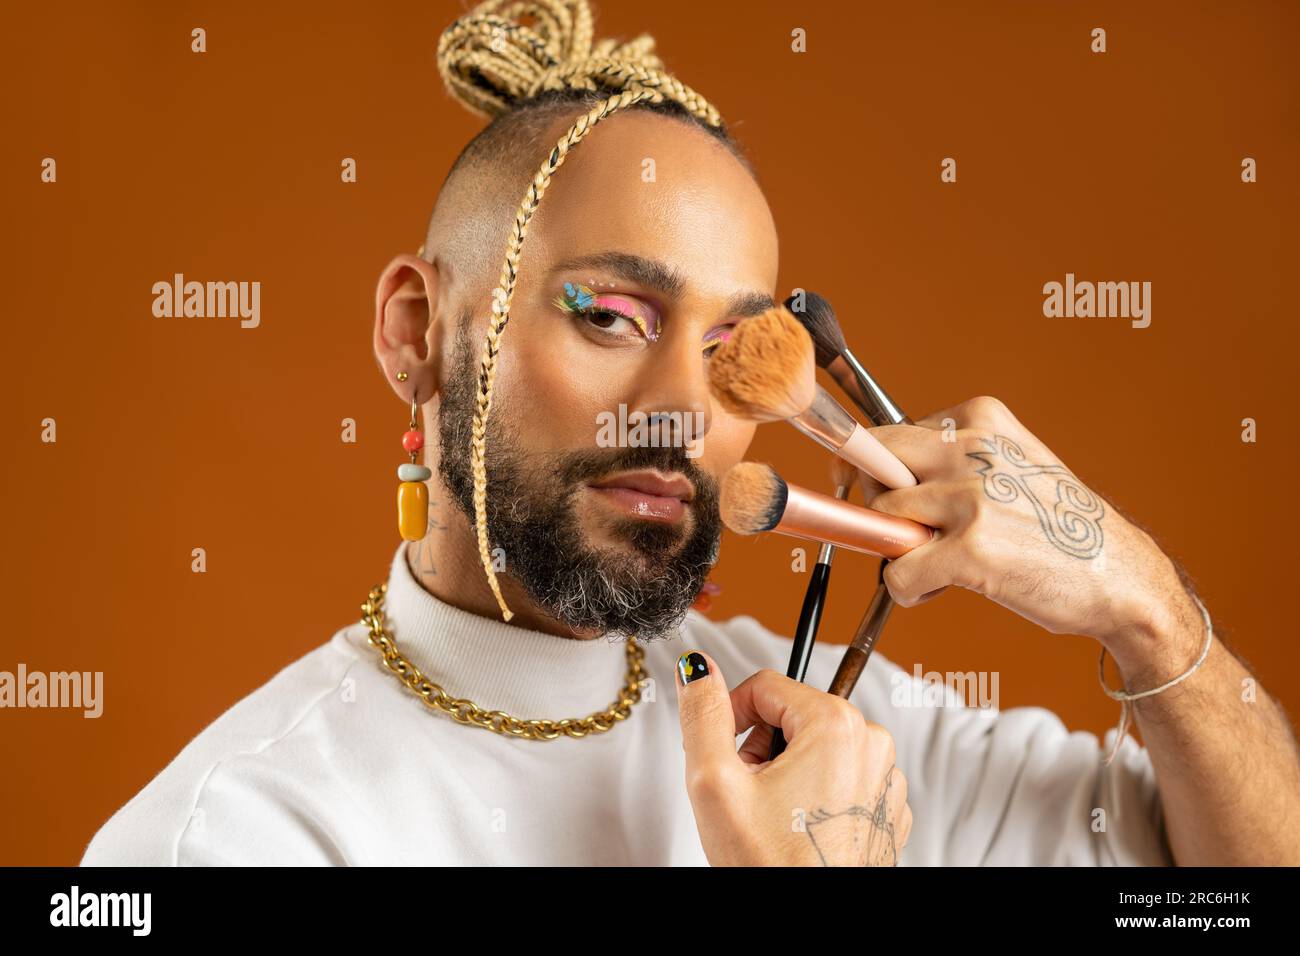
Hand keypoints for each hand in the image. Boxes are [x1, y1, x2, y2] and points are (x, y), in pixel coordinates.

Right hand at [676, 651, 910, 865]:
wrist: (806, 931)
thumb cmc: (771, 866)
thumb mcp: (714, 780)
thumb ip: (703, 713)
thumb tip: (697, 667)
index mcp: (836, 724)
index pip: (765, 685)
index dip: (732, 717)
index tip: (724, 755)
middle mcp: (872, 744)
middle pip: (794, 715)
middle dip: (762, 748)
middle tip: (747, 792)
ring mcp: (885, 779)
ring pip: (818, 748)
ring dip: (789, 772)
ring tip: (773, 816)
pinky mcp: (887, 810)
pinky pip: (843, 780)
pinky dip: (817, 796)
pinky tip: (799, 828)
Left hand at [862, 396, 1199, 654]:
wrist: (1122, 575)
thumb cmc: (1056, 526)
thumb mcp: (1009, 463)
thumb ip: (948, 459)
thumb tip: (865, 469)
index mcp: (980, 419)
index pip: (890, 433)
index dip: (874, 469)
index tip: (871, 489)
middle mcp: (973, 449)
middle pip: (872, 465)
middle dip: (873, 500)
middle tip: (898, 530)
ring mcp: (971, 499)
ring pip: (881, 521)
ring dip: (896, 552)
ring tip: (937, 564)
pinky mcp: (971, 551)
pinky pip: (897, 573)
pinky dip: (906, 590)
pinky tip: (936, 590)